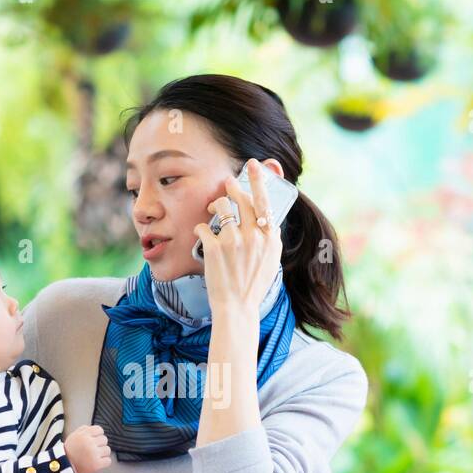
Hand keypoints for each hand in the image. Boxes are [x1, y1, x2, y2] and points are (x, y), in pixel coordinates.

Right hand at [65, 424, 111, 472]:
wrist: (64, 466)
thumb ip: (84, 430)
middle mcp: (89, 443)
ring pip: (107, 450)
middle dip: (99, 444)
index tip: (95, 439)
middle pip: (104, 439)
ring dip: (102, 453)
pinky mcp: (96, 464)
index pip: (99, 430)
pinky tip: (96, 462)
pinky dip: (104, 462)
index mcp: (83, 435)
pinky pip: (108, 461)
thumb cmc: (69, 451)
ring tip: (94, 456)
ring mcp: (94, 454)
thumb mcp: (73, 436)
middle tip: (92, 449)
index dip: (98, 435)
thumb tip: (96, 429)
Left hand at [193, 159, 283, 316]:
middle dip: (232, 187)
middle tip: (227, 183)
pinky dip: (201, 230)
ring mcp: (233, 241)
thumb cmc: (253, 285)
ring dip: (215, 206)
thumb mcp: (271, 261)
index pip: (264, 202)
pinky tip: (202, 236)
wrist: (237, 306)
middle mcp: (253, 236)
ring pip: (221, 208)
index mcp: (269, 238)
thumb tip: (271, 221)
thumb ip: (271, 239)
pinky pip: (203, 227)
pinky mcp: (214, 248)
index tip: (254, 165)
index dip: (258, 180)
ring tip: (212, 210)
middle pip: (241, 199)